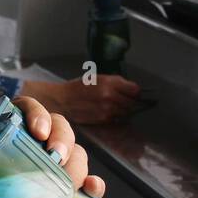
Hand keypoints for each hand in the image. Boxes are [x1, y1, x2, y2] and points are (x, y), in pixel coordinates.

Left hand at [0, 96, 105, 197]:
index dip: (37, 114)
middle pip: (58, 131)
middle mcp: (27, 152)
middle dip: (63, 139)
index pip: (26, 111)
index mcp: (0, 138)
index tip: (37, 131)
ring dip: (78, 164)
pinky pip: (82, 192)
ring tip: (70, 180)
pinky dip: (93, 189)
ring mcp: (43, 177)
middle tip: (55, 157)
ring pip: (74, 157)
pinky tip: (92, 191)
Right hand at [20, 76, 139, 124]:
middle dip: (132, 102)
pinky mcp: (104, 119)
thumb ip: (116, 82)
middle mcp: (109, 96)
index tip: (133, 93)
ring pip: (127, 112)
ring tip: (115, 106)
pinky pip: (118, 118)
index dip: (135, 92)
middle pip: (134, 102)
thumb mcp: (97, 78)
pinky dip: (117, 116)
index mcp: (109, 82)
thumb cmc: (78, 88)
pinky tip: (108, 111)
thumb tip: (133, 89)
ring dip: (125, 110)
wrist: (62, 100)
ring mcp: (107, 109)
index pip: (135, 89)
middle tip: (125, 100)